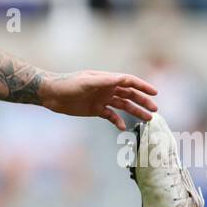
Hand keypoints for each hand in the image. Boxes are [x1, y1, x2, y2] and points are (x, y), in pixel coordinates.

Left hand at [38, 69, 157, 129]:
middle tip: (155, 110)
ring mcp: (102, 99)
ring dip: (135, 112)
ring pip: (124, 106)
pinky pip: (111, 116)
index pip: (129, 81)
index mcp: (107, 79)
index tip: (155, 93)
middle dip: (143, 101)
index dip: (143, 87)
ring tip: (147, 119)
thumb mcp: (87, 81)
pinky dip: (118, 121)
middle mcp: (107, 89)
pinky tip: (123, 127)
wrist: (51, 94)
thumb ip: (105, 80)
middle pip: (130, 94)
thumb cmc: (67, 84)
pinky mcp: (96, 109)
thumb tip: (123, 79)